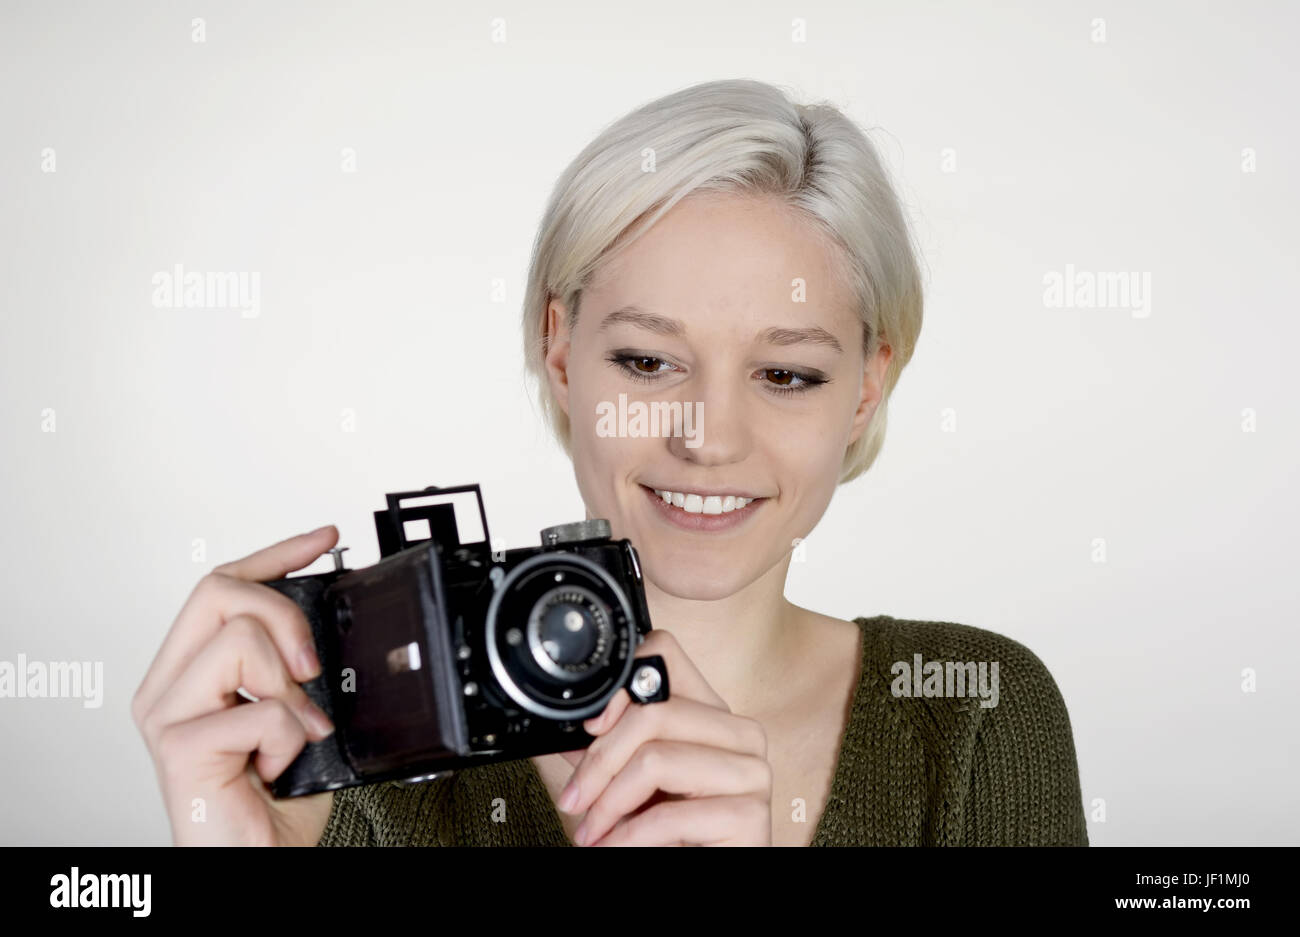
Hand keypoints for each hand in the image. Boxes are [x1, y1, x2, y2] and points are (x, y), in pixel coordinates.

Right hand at [132, 526, 341, 845]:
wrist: (258, 860)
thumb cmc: (273, 799)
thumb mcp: (297, 712)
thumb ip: (296, 667)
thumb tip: (330, 624)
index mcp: (190, 670)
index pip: (223, 584)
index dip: (278, 553)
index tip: (326, 539)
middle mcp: (168, 686)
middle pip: (220, 590)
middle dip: (283, 613)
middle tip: (310, 667)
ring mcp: (167, 714)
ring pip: (240, 639)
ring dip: (290, 690)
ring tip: (291, 733)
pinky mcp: (178, 746)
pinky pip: (259, 709)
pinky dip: (290, 737)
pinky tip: (276, 766)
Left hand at [554, 629, 772, 845]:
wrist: (711, 876)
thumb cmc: (677, 835)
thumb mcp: (636, 784)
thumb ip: (610, 751)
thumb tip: (567, 728)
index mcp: (714, 715)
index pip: (666, 654)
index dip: (620, 685)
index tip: (590, 726)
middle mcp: (741, 735)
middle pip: (653, 712)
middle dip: (599, 762)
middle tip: (574, 798)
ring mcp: (753, 772)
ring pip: (655, 760)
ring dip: (608, 804)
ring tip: (590, 830)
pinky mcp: (751, 816)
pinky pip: (669, 816)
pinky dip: (626, 838)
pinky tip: (610, 848)